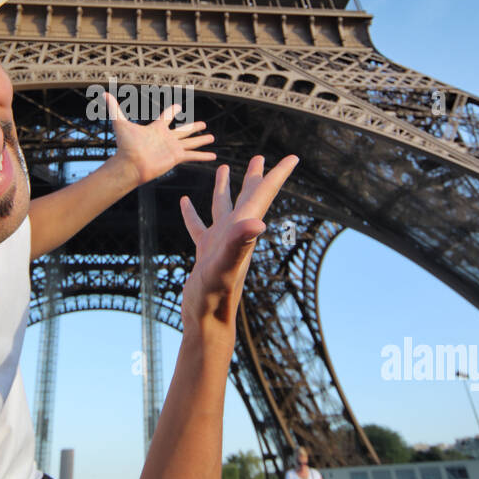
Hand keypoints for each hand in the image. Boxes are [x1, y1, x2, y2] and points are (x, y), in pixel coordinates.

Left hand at [104, 91, 215, 186]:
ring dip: (201, 140)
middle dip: (193, 127)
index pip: (167, 116)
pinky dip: (203, 156)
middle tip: (203, 124)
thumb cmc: (126, 145)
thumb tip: (103, 93)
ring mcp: (172, 148)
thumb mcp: (120, 123)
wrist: (131, 164)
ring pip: (191, 142)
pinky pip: (193, 155)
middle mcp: (166, 138)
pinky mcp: (177, 157)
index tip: (178, 106)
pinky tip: (213, 156)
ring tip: (212, 137)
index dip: (172, 111)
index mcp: (156, 128)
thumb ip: (113, 108)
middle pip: (183, 130)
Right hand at [178, 154, 298, 344]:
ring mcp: (220, 242)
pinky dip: (192, 213)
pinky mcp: (206, 252)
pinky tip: (185, 202)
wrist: (207, 322)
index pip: (263, 195)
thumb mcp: (225, 265)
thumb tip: (258, 223)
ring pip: (224, 207)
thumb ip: (239, 243)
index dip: (278, 175)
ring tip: (223, 168)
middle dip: (256, 176)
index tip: (294, 157)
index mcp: (243, 229)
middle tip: (261, 157)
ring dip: (225, 188)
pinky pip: (199, 226)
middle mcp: (236, 233)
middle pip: (249, 197)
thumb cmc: (216, 296)